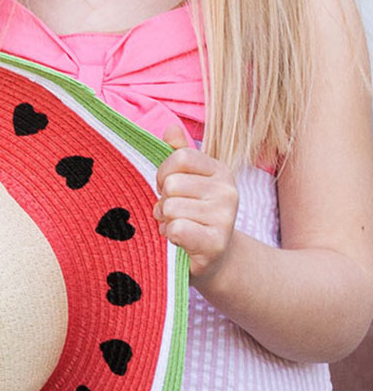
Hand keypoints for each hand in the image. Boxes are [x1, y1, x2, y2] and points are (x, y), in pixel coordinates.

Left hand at [153, 124, 238, 280]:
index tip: (165, 189)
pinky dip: (169, 236)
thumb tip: (170, 129)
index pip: (181, 156)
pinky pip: (177, 228)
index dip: (163, 174)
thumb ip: (179, 156)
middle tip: (172, 215)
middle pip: (172, 183)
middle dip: (163, 201)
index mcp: (220, 172)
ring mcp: (224, 218)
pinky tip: (178, 241)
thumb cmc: (193, 218)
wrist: (213, 260)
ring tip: (175, 228)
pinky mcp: (214, 243)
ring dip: (165, 221)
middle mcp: (228, 192)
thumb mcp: (188, 184)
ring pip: (171, 207)